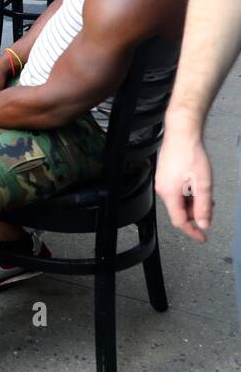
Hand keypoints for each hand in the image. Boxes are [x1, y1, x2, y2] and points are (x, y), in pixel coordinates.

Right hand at [156, 115, 212, 242]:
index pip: (179, 221)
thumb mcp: (203, 184)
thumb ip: (203, 206)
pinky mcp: (164, 175)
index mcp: (169, 193)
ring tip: (206, 194)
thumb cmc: (191, 155)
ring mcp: (162, 181)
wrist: (182, 133)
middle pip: (179, 211)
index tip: (202, 237)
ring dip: (193, 203)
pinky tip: (197, 186)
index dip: (192, 231)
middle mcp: (162, 189)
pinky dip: (188, 194)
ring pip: (178, 201)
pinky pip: (176, 192)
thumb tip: (204, 224)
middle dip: (195, 214)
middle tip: (210, 207)